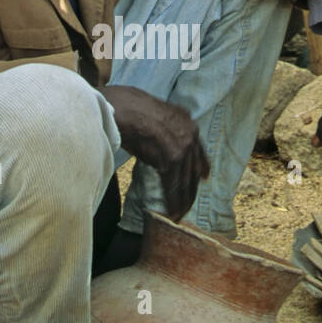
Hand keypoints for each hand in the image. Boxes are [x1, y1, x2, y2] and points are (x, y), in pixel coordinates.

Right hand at [101, 85, 209, 220]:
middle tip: (185, 208)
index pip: (197, 150)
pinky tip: (171, 212)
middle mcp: (189, 134)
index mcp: (186, 122)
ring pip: (184, 180)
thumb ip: (162, 136)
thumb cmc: (127, 109)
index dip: (199, 167)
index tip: (202, 178)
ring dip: (180, 201)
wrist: (118, 106)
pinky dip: (172, 199)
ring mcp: (182, 146)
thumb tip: (162, 160)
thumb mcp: (152, 118)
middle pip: (192, 169)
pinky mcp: (171, 158)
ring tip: (177, 216)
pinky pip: (173, 183)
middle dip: (189, 191)